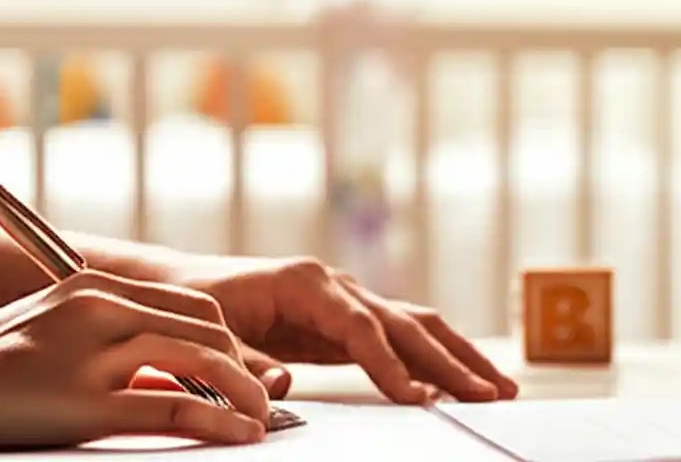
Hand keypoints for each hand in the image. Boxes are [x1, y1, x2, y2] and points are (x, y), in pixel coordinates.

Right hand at [0, 270, 268, 450]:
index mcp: (95, 286)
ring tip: (260, 421)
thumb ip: (111, 345)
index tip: (246, 373)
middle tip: (263, 399)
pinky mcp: (82, 401)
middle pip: (206, 331)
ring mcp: (92, 352)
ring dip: (243, 394)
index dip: (230, 345)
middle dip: (244, 368)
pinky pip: (173, 407)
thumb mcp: (55, 335)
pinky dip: (218, 421)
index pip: (191, 309)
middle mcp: (100, 308)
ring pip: (201, 363)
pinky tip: (239, 434)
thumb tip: (169, 377)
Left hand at [172, 256, 517, 403]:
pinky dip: (432, 362)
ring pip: (416, 326)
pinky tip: (458, 382)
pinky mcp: (348, 320)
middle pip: (404, 323)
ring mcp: (347, 299)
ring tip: (499, 387)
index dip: (390, 364)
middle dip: (451, 360)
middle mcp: (336, 284)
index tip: (418, 398)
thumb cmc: (194, 303)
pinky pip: (400, 341)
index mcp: (305, 282)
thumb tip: (283, 390)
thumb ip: (245, 363)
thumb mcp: (211, 335)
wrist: (181, 283)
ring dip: (458, 357)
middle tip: (490, 394)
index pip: (360, 327)